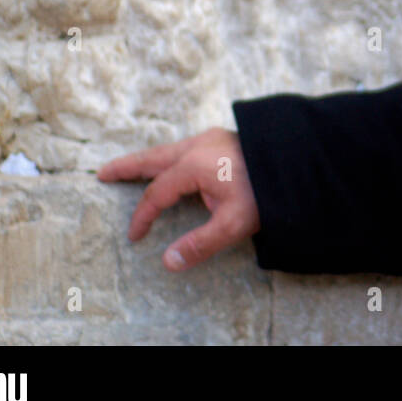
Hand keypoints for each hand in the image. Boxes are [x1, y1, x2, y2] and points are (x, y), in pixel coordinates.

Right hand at [96, 128, 259, 271]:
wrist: (299, 162)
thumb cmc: (267, 192)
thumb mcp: (233, 224)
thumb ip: (199, 243)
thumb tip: (167, 262)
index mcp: (194, 164)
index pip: (157, 193)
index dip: (143, 216)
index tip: (135, 235)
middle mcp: (198, 146)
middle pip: (153, 158)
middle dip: (128, 167)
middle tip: (102, 173)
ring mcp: (212, 138)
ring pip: (169, 149)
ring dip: (147, 160)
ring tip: (128, 168)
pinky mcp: (223, 139)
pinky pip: (184, 147)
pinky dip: (168, 157)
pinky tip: (169, 164)